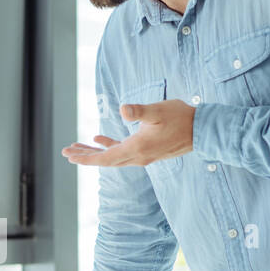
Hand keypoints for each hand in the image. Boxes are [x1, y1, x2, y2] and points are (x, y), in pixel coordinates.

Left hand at [62, 99, 194, 166]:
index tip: (69, 155)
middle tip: (67, 152)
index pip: (105, 158)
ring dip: (96, 152)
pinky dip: (110, 146)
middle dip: (85, 155)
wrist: (202, 130)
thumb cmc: (181, 118)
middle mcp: (138, 157)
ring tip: (79, 147)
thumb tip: (123, 110)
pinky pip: (123, 151)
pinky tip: (100, 138)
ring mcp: (143, 155)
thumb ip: (140, 111)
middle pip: (105, 160)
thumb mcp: (158, 111)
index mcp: (137, 149)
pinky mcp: (148, 150)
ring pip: (113, 156)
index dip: (86, 157)